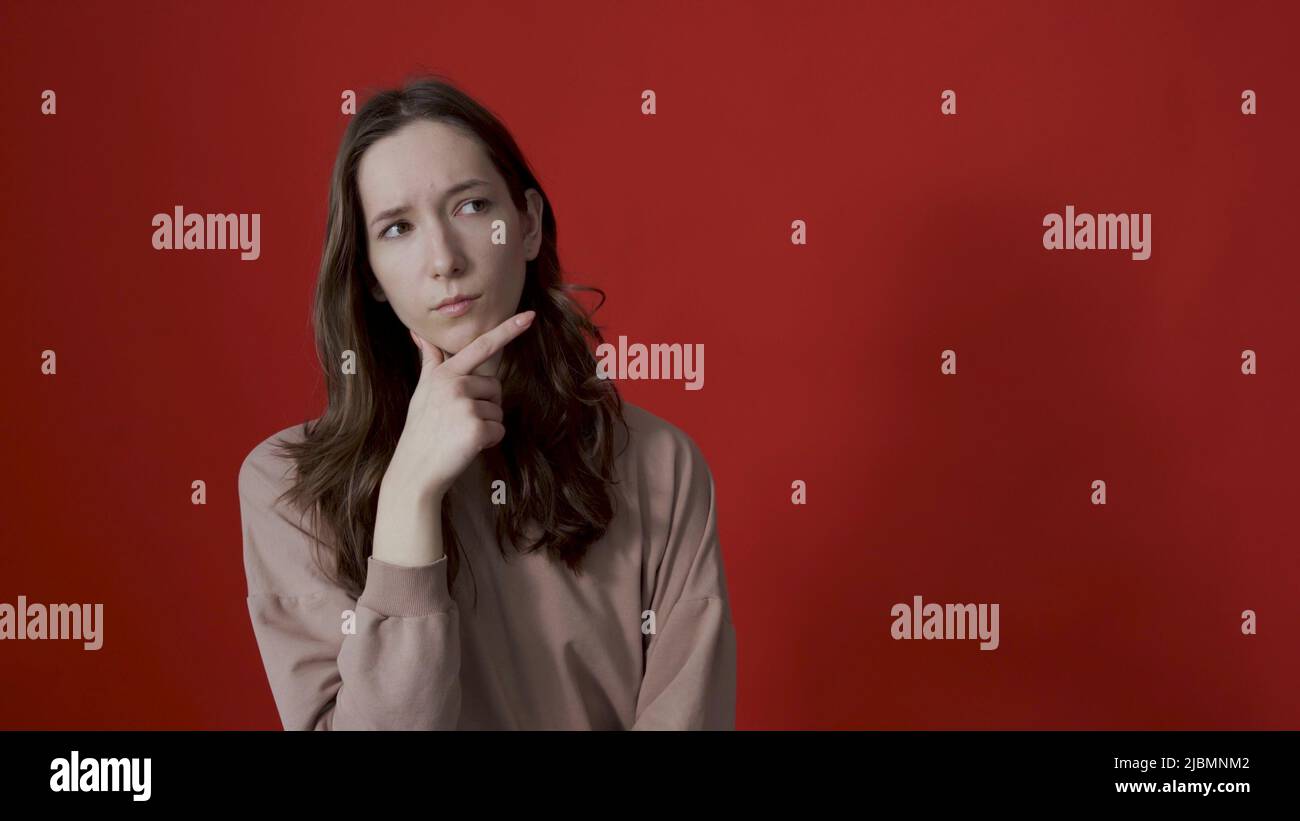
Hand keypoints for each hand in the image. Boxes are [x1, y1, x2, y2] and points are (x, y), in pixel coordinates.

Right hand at [383, 310, 535, 501]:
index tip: (530, 316)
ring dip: (487, 424)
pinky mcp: (476, 428)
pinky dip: (489, 441)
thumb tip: (416, 333)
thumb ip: (429, 361)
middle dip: (485, 405)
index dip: (507, 330)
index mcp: (445, 373)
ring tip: (459, 433)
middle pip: (495, 386)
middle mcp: (455, 384)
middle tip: (459, 421)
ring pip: (498, 410)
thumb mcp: (422, 390)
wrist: (415, 469)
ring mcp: (465, 406)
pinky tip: (467, 445)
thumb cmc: (421, 430)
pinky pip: (500, 429)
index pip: (481, 346)